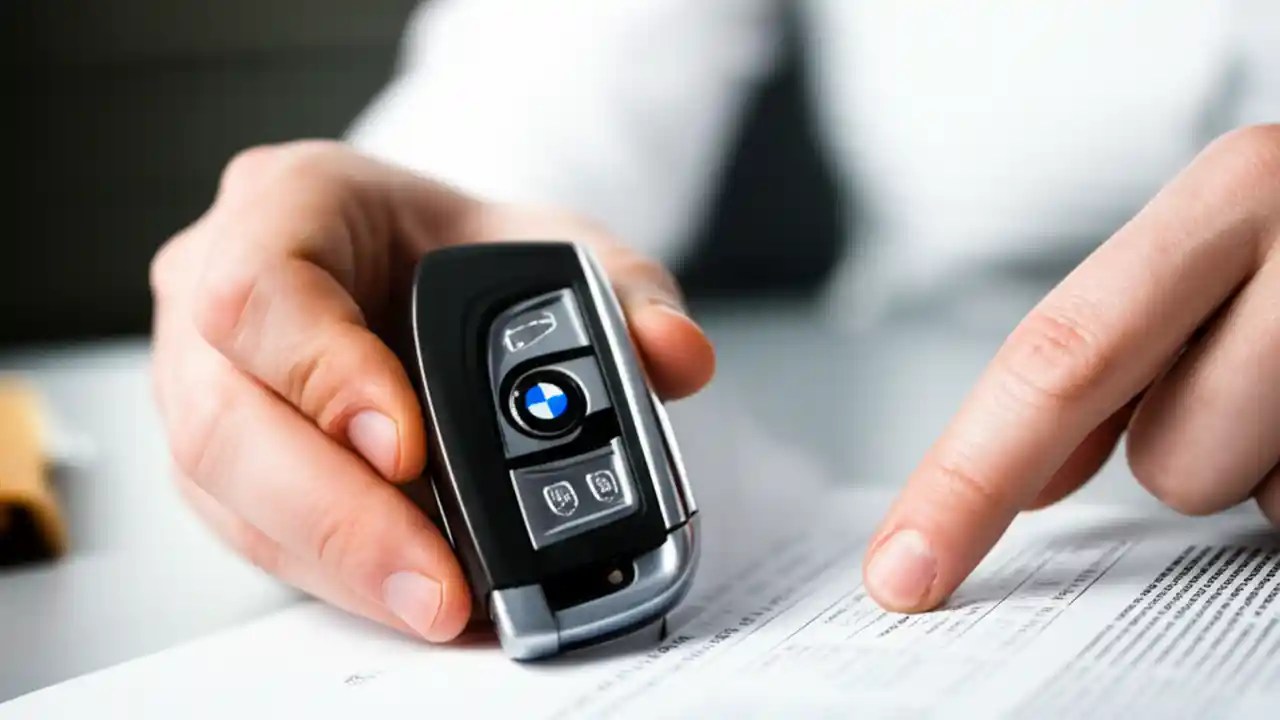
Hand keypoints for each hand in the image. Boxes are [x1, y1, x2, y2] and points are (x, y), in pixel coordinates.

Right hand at [150, 141, 714, 640]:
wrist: (420, 261)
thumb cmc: (463, 245)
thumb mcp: (555, 243)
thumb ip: (626, 291)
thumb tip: (677, 355)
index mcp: (289, 201)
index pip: (264, 289)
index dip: (325, 375)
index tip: (406, 448)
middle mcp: (217, 289)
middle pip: (228, 419)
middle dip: (337, 515)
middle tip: (437, 583)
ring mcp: (202, 378)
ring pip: (228, 491)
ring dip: (337, 562)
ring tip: (439, 605)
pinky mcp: (222, 457)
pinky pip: (255, 529)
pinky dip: (337, 572)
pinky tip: (411, 597)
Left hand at [863, 125, 1279, 611]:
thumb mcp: (1220, 257)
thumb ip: (1115, 355)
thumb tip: (1022, 481)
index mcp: (1232, 195)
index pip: (1057, 359)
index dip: (966, 479)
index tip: (905, 571)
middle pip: (1172, 458)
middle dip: (1193, 452)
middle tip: (1257, 382)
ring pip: (1251, 493)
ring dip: (1271, 465)